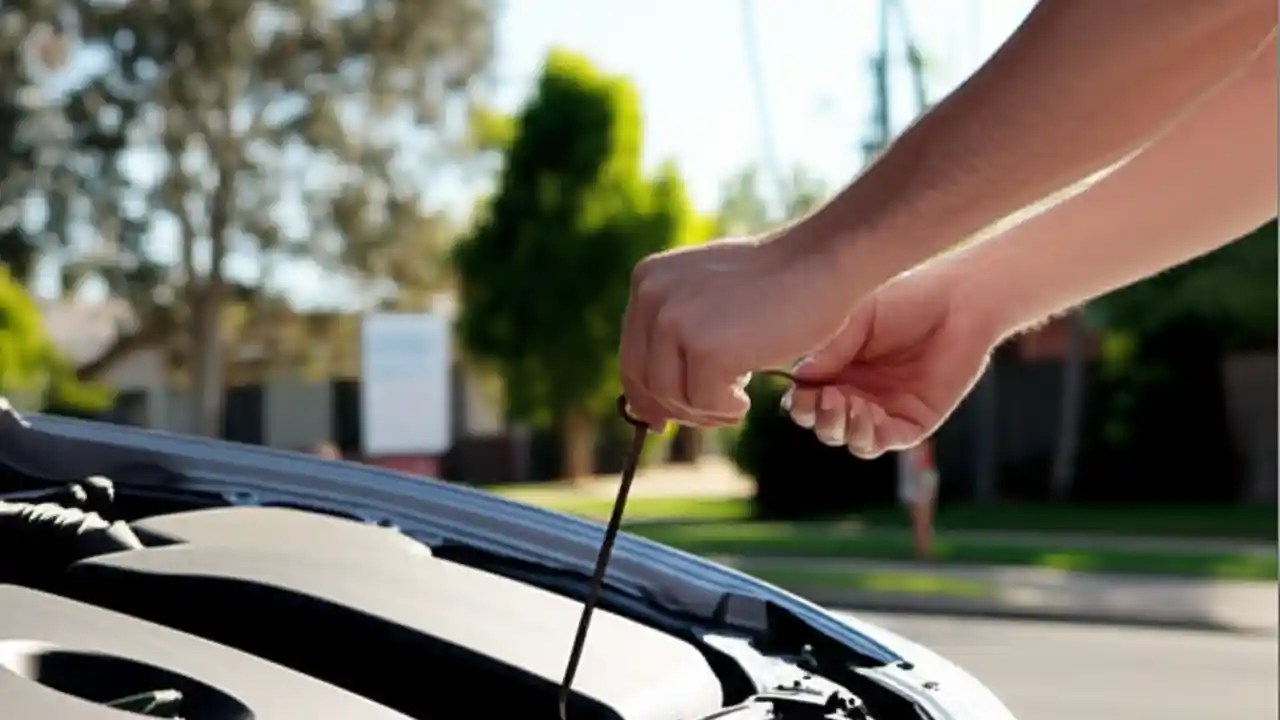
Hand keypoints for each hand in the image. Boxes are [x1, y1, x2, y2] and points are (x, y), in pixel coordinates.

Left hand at [619, 233, 857, 428]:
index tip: (667, 419)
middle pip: (643, 380)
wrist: (822, 262)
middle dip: (678, 407)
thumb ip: (674, 338)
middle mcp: (651, 296)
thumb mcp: (709, 299)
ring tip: (737, 400)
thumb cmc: (776, 284)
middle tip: (716, 411)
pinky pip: (703, 403)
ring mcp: (675, 320)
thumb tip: (640, 409)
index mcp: (647, 281)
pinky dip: (726, 410)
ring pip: (671, 397)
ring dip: (705, 411)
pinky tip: (747, 398)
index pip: (631, 356)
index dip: (647, 396)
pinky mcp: (705, 347)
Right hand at [784, 267, 1000, 457]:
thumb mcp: (859, 318)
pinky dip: (869, 434)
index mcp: (840, 368)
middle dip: (819, 418)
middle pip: (825, 424)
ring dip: (841, 428)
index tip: (801, 393)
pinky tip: (867, 413)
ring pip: (850, 439)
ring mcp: (886, 409)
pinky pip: (883, 441)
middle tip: (825, 398)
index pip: (808, 398)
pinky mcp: (914, 422)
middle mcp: (859, 393)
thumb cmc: (909, 299)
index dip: (799, 402)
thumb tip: (797, 377)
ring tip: (847, 404)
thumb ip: (831, 349)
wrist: (959, 302)